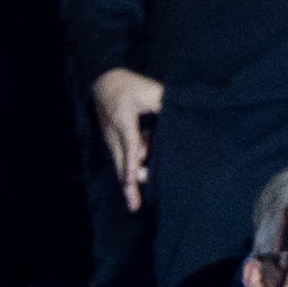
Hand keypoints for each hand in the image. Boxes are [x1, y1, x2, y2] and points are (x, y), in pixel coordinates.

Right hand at [93, 68, 163, 211]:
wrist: (104, 81)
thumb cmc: (129, 86)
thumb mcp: (149, 90)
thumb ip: (165, 102)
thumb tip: (183, 115)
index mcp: (124, 119)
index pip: (130, 144)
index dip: (132, 163)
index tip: (132, 180)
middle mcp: (114, 132)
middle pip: (122, 161)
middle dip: (128, 184)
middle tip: (134, 205)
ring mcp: (112, 138)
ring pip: (120, 164)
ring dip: (128, 182)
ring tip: (134, 203)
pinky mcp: (113, 141)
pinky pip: (122, 159)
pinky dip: (128, 172)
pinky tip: (133, 189)